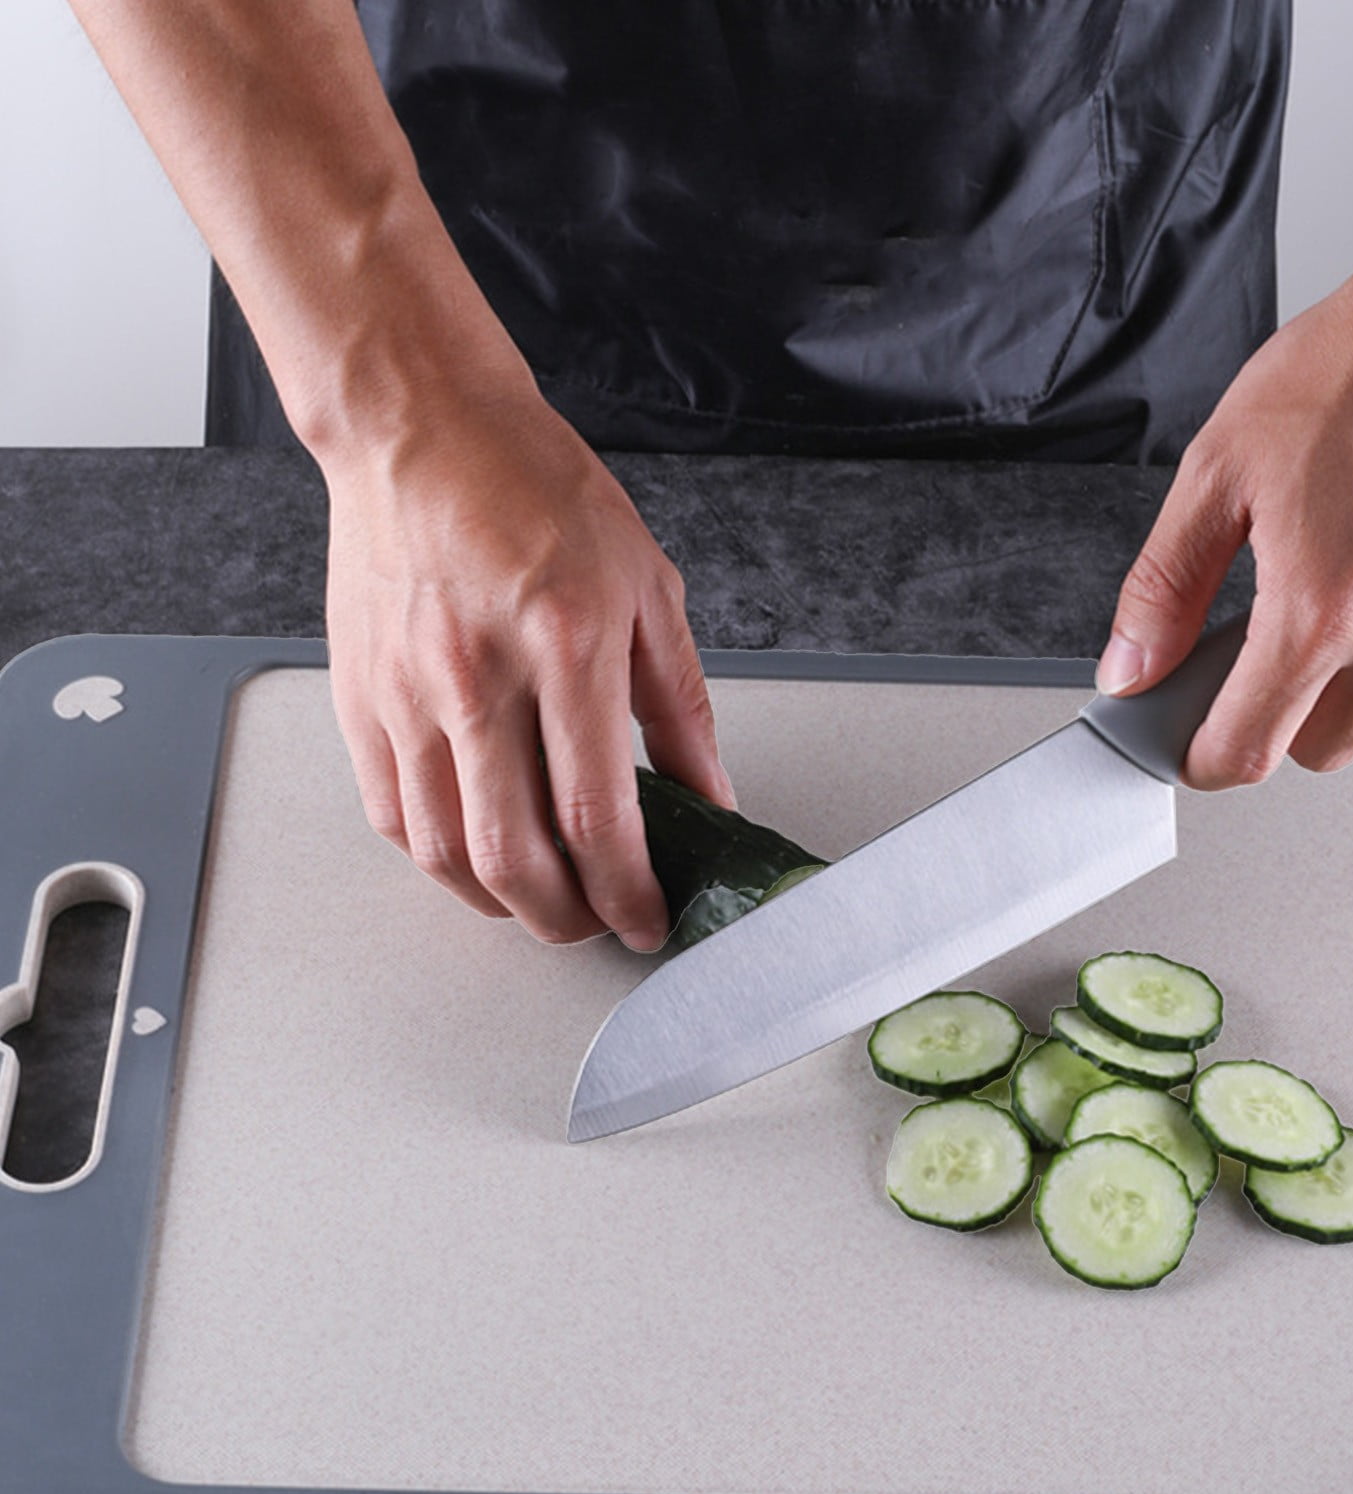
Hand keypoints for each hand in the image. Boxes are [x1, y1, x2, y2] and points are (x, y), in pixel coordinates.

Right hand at [322, 373, 736, 949]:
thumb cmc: (535, 489)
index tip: (647, 917)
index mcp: (566, 645)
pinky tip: (477, 854)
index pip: (594, 815)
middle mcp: (478, 678)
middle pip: (513, 856)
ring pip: (443, 853)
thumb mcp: (647, 586)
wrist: (419, 428)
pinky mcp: (358, 698)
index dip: (627, 891)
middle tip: (599, 921)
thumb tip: (709, 796)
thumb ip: (681, 707)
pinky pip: (391, 815)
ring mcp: (406, 693)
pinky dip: (438, 859)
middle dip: (567, 919)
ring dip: (502, 903)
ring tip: (544, 899)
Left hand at [1094, 242, 1352, 788]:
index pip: (1249, 750)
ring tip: (1333, 571)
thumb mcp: (1217, 472)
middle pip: (1320, 749)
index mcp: (1324, 607)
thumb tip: (1131, 667)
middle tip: (1255, 641)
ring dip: (1345, 674)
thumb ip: (1165, 588)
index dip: (1204, 755)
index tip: (1189, 737)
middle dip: (1276, 716)